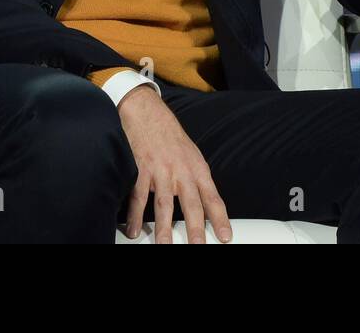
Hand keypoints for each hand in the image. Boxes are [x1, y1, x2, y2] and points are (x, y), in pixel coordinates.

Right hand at [117, 86, 231, 243]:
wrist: (148, 113)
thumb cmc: (170, 137)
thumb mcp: (192, 156)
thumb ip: (196, 180)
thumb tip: (204, 206)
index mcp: (197, 169)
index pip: (213, 198)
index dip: (220, 219)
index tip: (226, 236)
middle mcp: (181, 171)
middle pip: (191, 204)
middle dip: (196, 228)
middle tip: (198, 246)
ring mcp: (160, 170)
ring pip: (164, 204)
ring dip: (163, 228)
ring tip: (164, 245)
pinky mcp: (140, 169)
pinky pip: (138, 196)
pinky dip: (135, 214)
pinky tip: (133, 229)